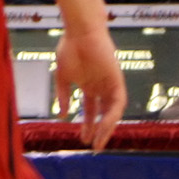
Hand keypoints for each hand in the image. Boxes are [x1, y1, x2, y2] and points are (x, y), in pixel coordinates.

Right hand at [53, 26, 125, 150]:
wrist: (80, 32)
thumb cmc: (69, 49)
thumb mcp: (62, 77)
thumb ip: (62, 96)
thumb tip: (61, 115)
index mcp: (89, 86)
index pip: (91, 110)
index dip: (87, 125)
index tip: (81, 139)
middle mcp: (101, 87)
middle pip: (102, 114)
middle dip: (98, 131)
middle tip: (92, 146)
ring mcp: (110, 84)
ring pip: (112, 112)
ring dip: (106, 128)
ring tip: (98, 142)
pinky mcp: (117, 80)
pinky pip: (117, 102)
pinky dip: (111, 115)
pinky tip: (104, 125)